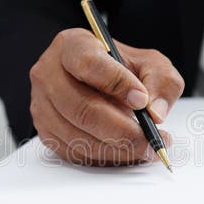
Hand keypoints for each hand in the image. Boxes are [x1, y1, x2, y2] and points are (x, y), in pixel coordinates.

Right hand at [29, 28, 183, 165]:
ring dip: (117, 149)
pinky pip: (75, 152)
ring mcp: (42, 104)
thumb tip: (155, 112)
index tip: (142, 100)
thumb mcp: (150, 64)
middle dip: (123, 131)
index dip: (117, 84)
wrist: (101, 82)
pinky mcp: (45, 131)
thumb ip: (161, 81)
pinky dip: (105, 157)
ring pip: (79, 136)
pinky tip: (125, 152)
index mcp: (72, 45)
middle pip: (83, 109)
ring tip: (145, 148)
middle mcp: (49, 73)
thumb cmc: (123, 70)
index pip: (88, 64)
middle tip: (151, 140)